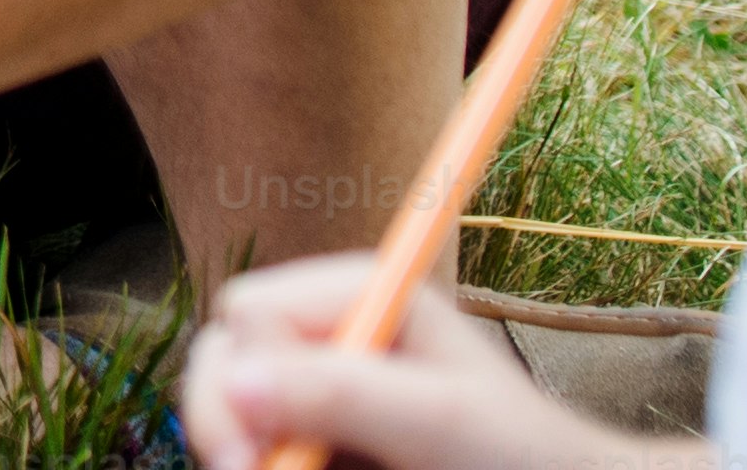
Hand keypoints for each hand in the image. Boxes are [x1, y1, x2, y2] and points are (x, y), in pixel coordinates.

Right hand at [181, 252, 676, 469]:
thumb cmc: (522, 453)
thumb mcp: (439, 421)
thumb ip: (342, 394)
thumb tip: (235, 381)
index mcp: (354, 293)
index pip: (248, 313)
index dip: (245, 378)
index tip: (260, 450)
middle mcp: (327, 332)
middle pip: (224, 358)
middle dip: (228, 420)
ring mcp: (319, 389)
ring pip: (231, 409)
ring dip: (251, 452)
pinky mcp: (319, 437)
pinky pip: (259, 444)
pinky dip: (269, 465)